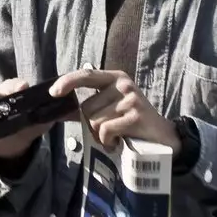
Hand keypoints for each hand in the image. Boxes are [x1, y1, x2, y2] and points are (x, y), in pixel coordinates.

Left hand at [50, 69, 179, 153]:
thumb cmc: (131, 122)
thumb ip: (91, 104)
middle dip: (92, 124)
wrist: (163, 137)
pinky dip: (108, 142)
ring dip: (101, 135)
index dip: (67, 81)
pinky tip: (120, 142)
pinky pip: (106, 131)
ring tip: (116, 136)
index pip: (86, 74)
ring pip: (95, 121)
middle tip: (109, 130)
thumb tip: (61, 106)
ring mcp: (131, 99)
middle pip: (87, 107)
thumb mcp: (111, 107)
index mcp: (115, 78)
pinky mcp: (135, 116)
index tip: (53, 92)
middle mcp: (123, 84)